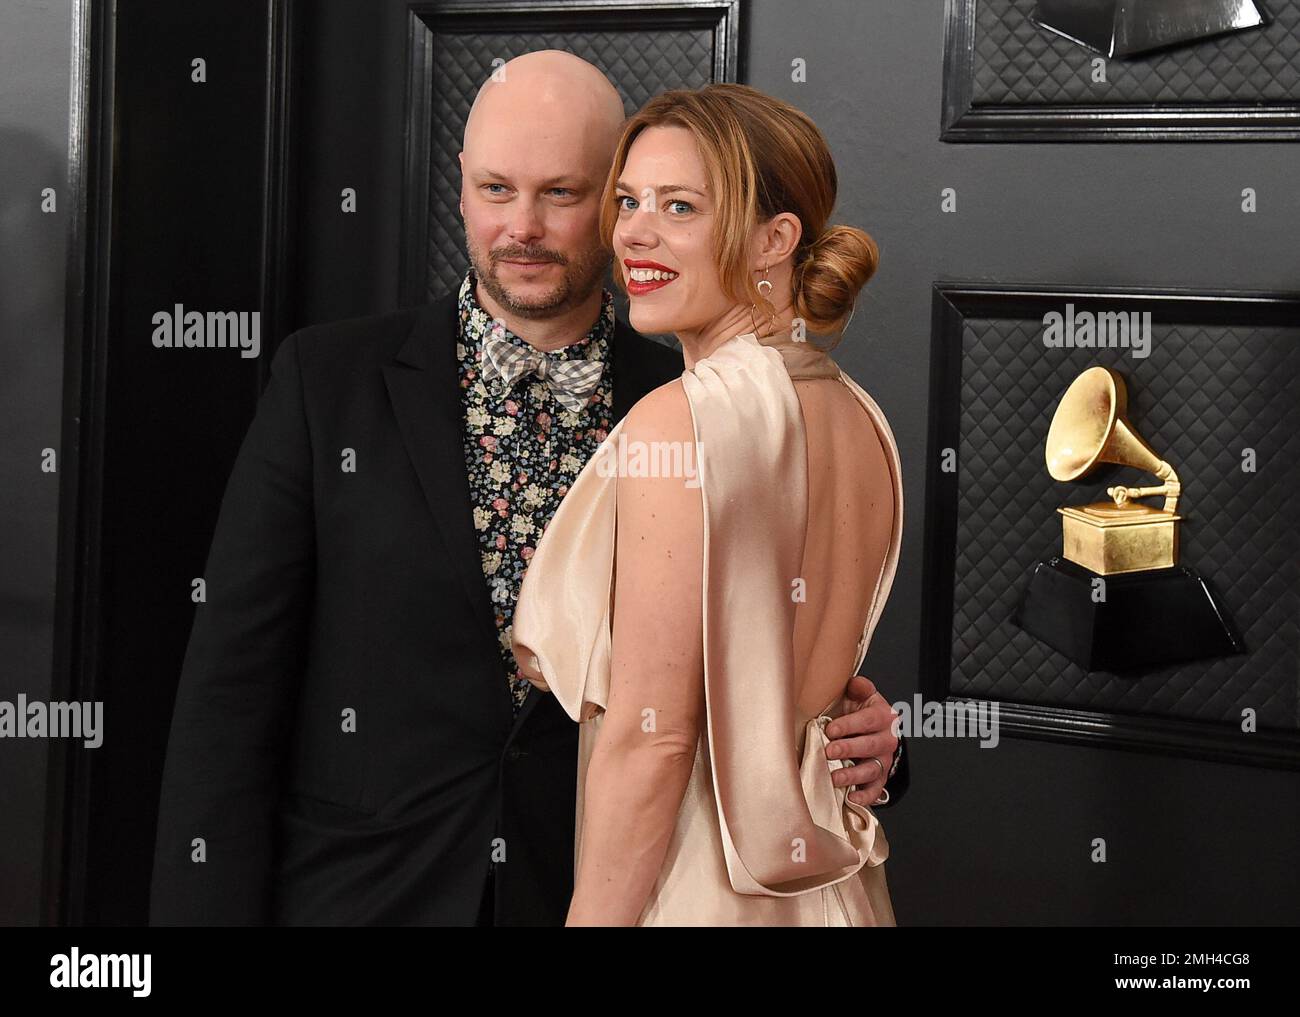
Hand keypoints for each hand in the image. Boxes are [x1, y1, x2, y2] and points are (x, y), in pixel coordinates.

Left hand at [823, 674, 898, 806]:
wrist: (872, 729)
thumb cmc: (861, 711)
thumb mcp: (861, 695)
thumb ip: (859, 687)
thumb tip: (855, 683)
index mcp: (883, 716)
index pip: (868, 720)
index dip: (849, 725)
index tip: (830, 729)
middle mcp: (887, 739)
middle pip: (870, 746)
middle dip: (849, 749)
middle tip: (830, 751)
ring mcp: (884, 760)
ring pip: (873, 769)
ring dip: (854, 775)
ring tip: (835, 777)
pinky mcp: (880, 777)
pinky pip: (876, 789)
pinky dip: (866, 796)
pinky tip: (852, 798)